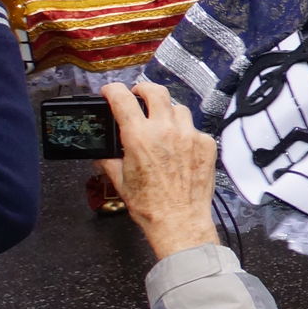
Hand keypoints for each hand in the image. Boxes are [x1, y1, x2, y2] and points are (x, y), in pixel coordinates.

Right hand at [103, 82, 219, 259]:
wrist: (179, 219)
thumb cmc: (149, 204)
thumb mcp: (119, 180)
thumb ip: (108, 160)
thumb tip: (101, 152)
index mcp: (139, 137)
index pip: (123, 99)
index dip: (113, 90)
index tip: (110, 90)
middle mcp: (166, 130)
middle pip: (156, 91)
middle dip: (143, 89)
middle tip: (138, 95)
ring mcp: (189, 135)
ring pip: (178, 108)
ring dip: (166, 111)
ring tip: (160, 123)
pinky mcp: (206, 143)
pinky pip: (194, 128)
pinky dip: (184, 132)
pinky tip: (178, 146)